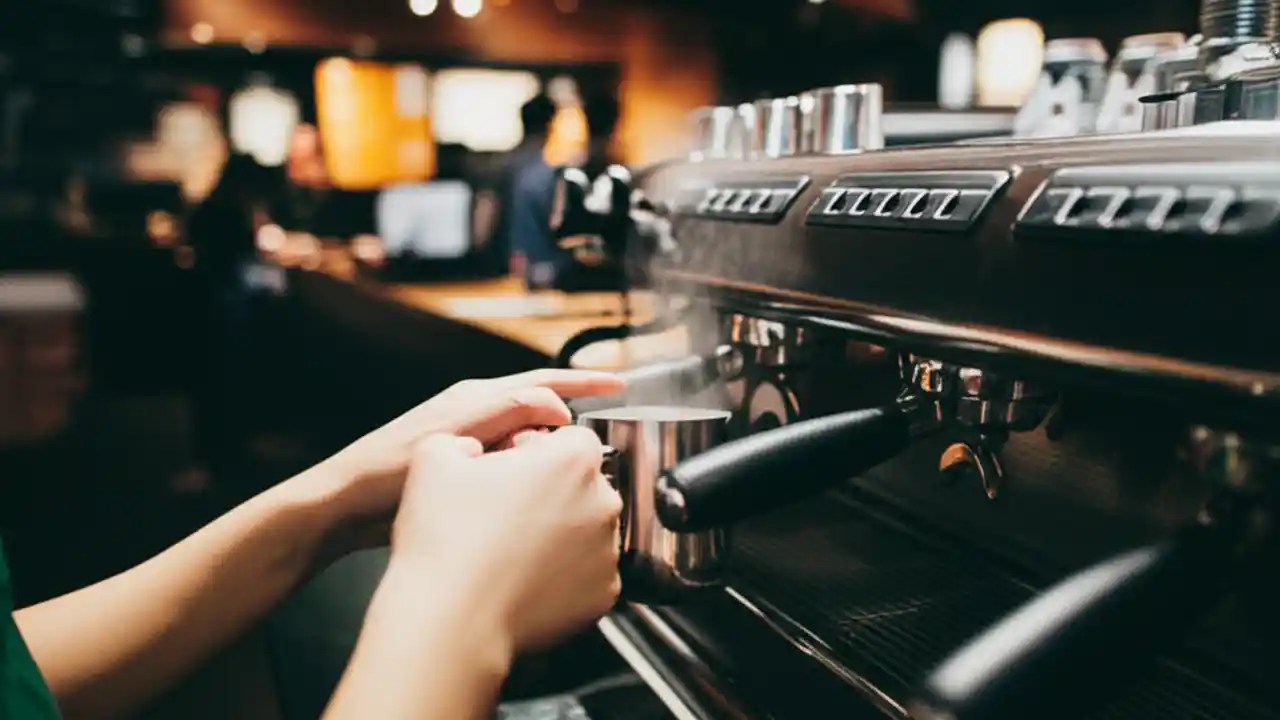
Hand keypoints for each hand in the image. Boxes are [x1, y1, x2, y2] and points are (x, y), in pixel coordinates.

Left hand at [312, 370, 624, 550]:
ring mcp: (467, 436)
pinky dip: (530, 467)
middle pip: (539, 403)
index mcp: (476, 397)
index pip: (544, 381)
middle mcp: (474, 410)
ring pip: (526, 433)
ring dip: (552, 444)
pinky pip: (510, 458)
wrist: (343, 505)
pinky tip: (538, 487)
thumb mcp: (453, 437)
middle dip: (575, 411)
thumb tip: (557, 404)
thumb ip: (504, 414)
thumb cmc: (388, 470)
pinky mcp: (460, 464)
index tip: (621, 385)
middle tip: (608, 426)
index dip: (585, 382)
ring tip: (577, 464)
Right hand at [391, 428, 621, 653]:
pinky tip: (525, 577)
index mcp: (572, 460)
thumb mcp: (434, 457)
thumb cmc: (447, 541)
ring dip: (559, 533)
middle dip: (551, 492)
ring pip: (586, 530)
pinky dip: (563, 574)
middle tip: (506, 512)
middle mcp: (602, 503)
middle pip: (583, 484)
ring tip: (511, 550)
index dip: (537, 450)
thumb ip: (462, 439)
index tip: (513, 469)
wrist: (451, 620)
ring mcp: (606, 552)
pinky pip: (587, 573)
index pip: (571, 439)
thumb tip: (471, 449)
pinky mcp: (603, 594)